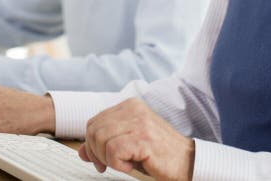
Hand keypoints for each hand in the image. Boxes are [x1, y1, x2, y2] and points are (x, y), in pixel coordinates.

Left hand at [79, 98, 194, 180]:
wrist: (189, 162)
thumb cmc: (160, 153)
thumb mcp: (128, 144)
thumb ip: (105, 142)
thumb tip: (82, 151)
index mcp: (130, 105)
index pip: (94, 121)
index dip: (91, 144)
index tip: (100, 160)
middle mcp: (134, 110)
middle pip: (93, 130)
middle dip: (96, 153)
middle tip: (108, 165)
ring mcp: (139, 123)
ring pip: (100, 140)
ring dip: (108, 159)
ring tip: (125, 163)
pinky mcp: (143, 139)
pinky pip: (113, 151)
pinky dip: (118, 164)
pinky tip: (132, 165)